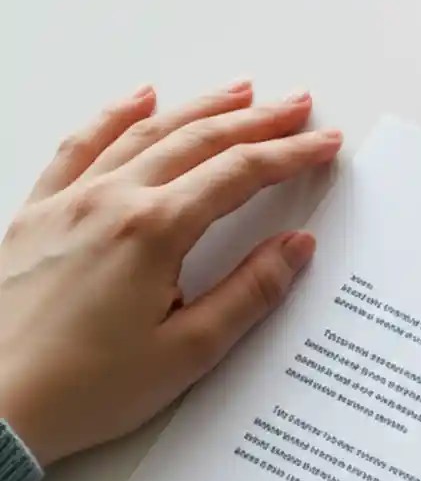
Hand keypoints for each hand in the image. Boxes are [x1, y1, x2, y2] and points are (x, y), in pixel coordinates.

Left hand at [0, 81, 341, 465]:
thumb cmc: (84, 389)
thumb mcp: (187, 352)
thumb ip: (249, 292)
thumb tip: (296, 246)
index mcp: (154, 232)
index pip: (240, 174)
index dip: (290, 154)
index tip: (324, 144)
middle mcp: (112, 201)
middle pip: (199, 141)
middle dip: (257, 120)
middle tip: (298, 105)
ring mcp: (68, 201)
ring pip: (146, 133)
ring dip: (199, 107)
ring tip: (239, 91)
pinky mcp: (37, 214)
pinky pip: (80, 146)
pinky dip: (115, 116)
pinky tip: (138, 101)